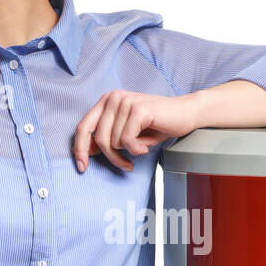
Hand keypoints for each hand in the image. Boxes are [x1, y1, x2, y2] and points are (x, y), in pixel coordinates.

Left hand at [73, 90, 201, 171]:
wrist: (185, 114)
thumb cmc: (157, 125)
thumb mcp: (127, 132)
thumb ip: (107, 138)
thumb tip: (86, 152)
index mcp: (107, 101)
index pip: (83, 127)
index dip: (80, 149)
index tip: (82, 167)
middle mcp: (113, 98)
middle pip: (99, 139)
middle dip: (113, 157)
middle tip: (127, 165)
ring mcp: (125, 101)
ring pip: (114, 142)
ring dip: (130, 151)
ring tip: (143, 145)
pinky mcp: (137, 109)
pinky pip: (127, 140)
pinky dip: (138, 148)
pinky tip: (148, 144)